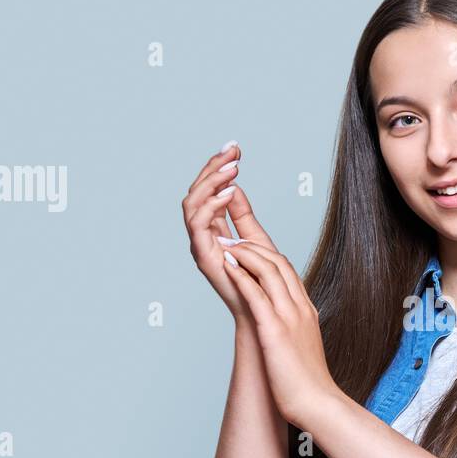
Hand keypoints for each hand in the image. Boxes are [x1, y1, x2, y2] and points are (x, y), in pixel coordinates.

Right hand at [181, 142, 280, 325]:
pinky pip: (197, 223)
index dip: (218, 167)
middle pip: (196, 191)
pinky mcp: (202, 256)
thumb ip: (242, 212)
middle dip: (213, 167)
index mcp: (212, 227)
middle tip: (233, 150)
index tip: (235, 148)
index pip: (208, 189)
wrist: (264, 310)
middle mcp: (201, 234)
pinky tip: (228, 192)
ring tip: (233, 169)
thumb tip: (234, 184)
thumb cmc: (262, 279)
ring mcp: (199, 244)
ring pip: (192, 203)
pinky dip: (210, 205)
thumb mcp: (255, 237)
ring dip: (211, 181)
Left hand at [221, 239, 341, 428]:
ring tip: (226, 244)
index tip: (247, 246)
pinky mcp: (276, 331)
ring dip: (245, 253)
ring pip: (269, 271)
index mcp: (306, 311)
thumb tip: (282, 329)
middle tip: (230, 237)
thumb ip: (293, 332)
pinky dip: (242, 277)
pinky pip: (257, 296)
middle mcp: (300, 308)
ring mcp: (289, 318)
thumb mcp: (302, 348)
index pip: (288, 271)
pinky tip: (228, 266)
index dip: (266, 253)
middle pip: (278, 263)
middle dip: (253, 245)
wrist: (319, 404)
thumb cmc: (308, 384)